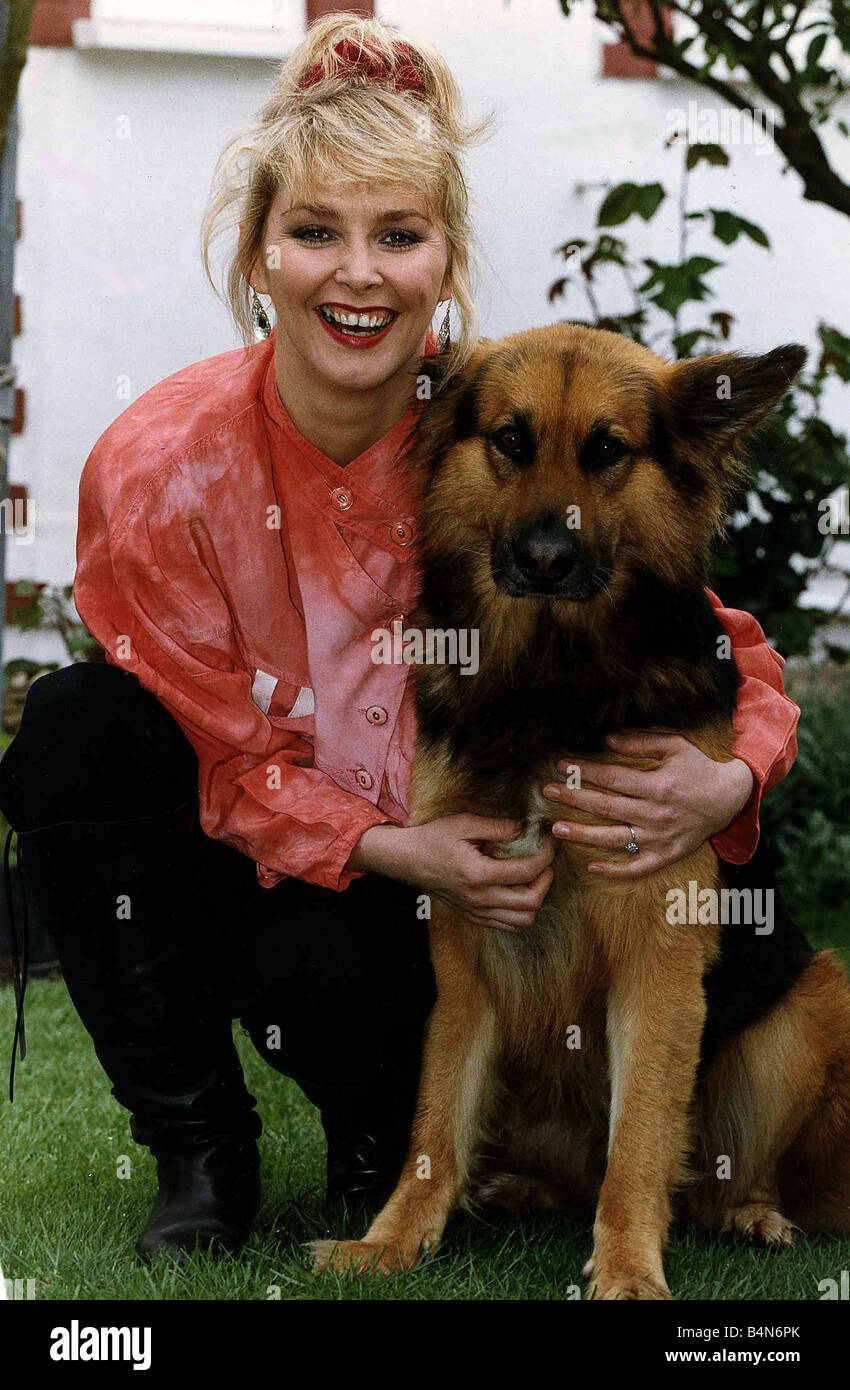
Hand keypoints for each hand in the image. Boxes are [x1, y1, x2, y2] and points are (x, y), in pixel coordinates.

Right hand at [349, 814, 554, 931]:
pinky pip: (507, 925)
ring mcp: (476, 911)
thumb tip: (523, 829)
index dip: (546, 856)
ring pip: (522, 921)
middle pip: (531, 903)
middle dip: (546, 881)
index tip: (550, 841)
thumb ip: (496, 826)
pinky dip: (521, 912)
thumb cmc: (433, 838)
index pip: (527, 871)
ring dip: (536, 900)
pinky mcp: (473, 916)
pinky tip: (519, 890)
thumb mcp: (463, 823)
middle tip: (545, 861)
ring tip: (534, 878)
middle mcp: (480, 899)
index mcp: (479, 874)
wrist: (406, 860)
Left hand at [542, 731, 754, 880]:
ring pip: (614, 838)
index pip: (611, 778)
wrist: (729, 799)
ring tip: (557, 828)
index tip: (560, 765)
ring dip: (583, 834)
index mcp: (658, 786)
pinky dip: (614, 871)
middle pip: (606, 807)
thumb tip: (606, 740)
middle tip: (547, 791)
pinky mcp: (665, 856)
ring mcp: (659, 838)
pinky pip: (637, 868)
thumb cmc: (697, 769)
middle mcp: (656, 814)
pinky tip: (591, 867)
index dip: (583, 771)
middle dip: (574, 797)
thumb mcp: (675, 746)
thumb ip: (640, 743)